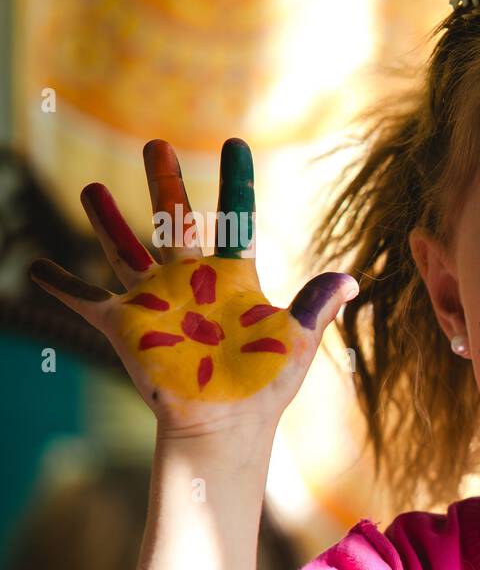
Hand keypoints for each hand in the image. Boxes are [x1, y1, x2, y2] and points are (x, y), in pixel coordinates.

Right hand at [29, 138, 356, 438]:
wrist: (226, 427)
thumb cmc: (264, 388)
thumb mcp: (294, 342)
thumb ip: (316, 306)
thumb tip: (353, 279)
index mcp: (234, 279)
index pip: (236, 217)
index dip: (236, 180)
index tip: (235, 142)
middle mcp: (192, 281)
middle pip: (175, 218)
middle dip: (165, 181)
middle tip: (156, 142)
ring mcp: (155, 301)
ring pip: (125, 247)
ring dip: (106, 219)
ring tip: (88, 185)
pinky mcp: (125, 325)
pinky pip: (85, 300)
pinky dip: (61, 285)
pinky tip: (36, 269)